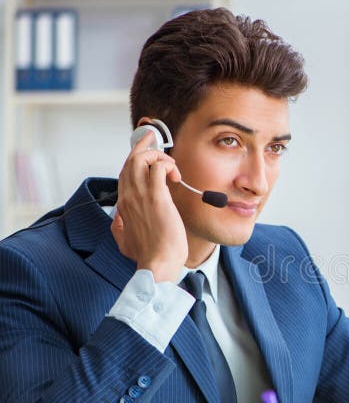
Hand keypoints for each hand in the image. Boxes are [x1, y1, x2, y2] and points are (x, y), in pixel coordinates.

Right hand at [111, 130, 186, 282]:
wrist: (158, 264)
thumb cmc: (148, 256)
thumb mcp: (124, 242)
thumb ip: (119, 228)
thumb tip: (117, 220)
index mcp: (123, 206)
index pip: (125, 174)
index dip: (133, 159)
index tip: (144, 151)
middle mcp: (128, 197)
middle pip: (130, 161)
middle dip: (142, 145)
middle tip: (153, 138)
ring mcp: (141, 196)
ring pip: (142, 159)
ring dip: (158, 156)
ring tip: (170, 165)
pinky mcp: (156, 197)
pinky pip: (158, 167)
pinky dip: (167, 164)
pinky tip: (176, 175)